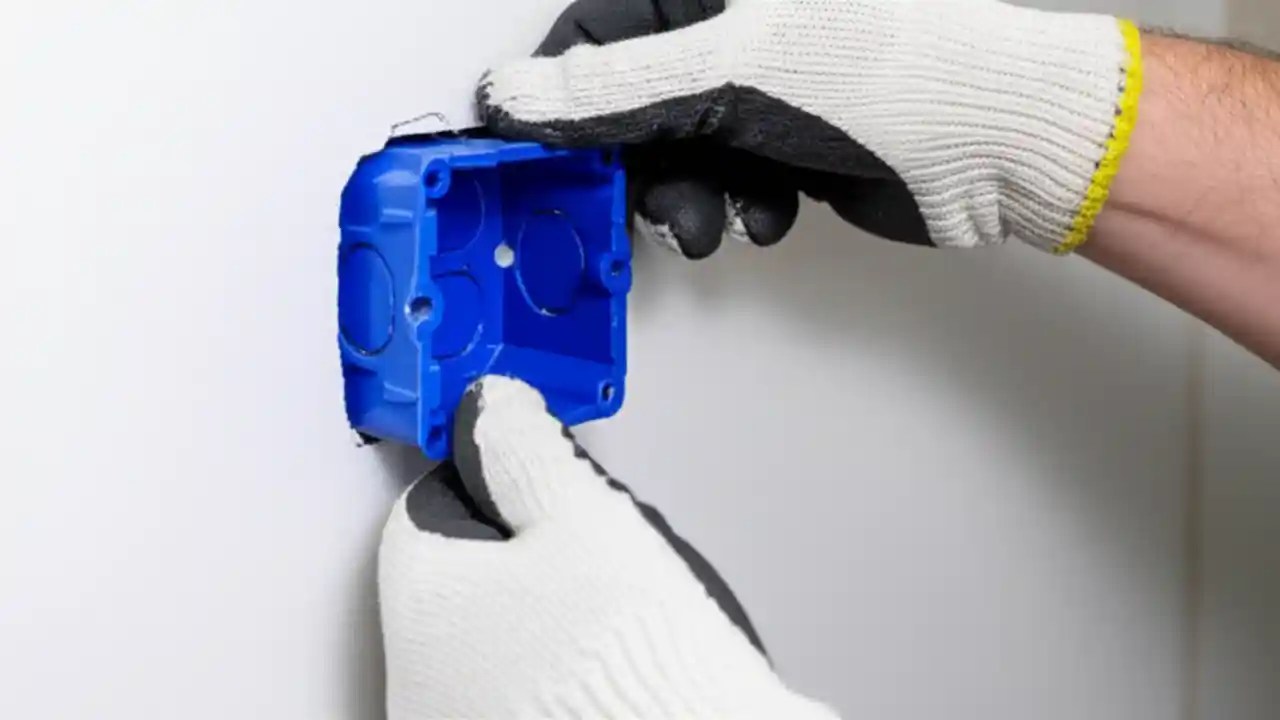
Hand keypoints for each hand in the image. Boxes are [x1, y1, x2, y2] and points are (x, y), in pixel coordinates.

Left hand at [379, 377, 834, 718]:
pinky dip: (547, 670)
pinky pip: (511, 689)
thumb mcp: (589, 517)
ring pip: (488, 636)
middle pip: (460, 574)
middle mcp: (418, 679)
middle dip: (524, 551)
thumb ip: (528, 448)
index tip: (546, 483)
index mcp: (423, 601)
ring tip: (611, 624)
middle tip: (595, 560)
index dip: (502, 480)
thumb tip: (495, 407)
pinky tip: (604, 670)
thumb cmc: (643, 660)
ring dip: (537, 613)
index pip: (432, 502)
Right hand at [478, 0, 1138, 256]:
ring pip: (674, 148)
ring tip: (714, 214)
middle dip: (634, 163)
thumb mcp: (733, 71)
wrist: (1000, 143)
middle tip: (634, 201)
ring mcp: (764, 79)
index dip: (556, 94)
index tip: (528, 148)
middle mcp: (736, 21)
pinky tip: (768, 208)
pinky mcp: (788, 135)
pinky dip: (736, 205)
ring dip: (686, 196)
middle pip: (630, 98)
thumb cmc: (901, 73)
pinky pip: (724, 175)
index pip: (593, 29)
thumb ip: (615, 86)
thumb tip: (519, 91)